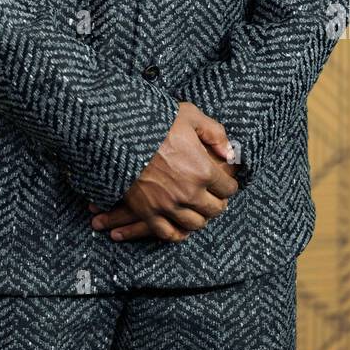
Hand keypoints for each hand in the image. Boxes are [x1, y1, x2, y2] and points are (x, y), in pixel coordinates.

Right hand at [88, 101, 238, 242]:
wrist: (119, 133)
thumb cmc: (156, 122)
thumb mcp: (190, 116)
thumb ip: (215, 133)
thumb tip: (230, 152)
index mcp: (203, 170)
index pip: (228, 188)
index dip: (228, 184)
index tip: (224, 181)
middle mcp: (189, 192)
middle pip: (215, 209)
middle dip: (218, 202)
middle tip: (214, 196)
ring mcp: (168, 205)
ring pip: (195, 224)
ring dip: (200, 217)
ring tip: (199, 209)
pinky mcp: (148, 212)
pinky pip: (168, 233)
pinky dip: (178, 233)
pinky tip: (181, 226)